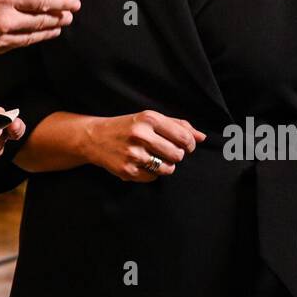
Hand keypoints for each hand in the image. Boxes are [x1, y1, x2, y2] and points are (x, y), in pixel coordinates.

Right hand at [0, 0, 80, 61]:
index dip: (60, 1)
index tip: (74, 3)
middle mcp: (3, 19)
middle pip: (40, 20)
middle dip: (57, 17)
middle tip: (70, 16)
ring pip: (30, 36)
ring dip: (46, 31)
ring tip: (57, 28)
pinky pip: (14, 46)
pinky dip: (27, 41)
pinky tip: (29, 39)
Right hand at [82, 110, 204, 182]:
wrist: (94, 137)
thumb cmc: (128, 127)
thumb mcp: (150, 119)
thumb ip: (178, 125)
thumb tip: (202, 137)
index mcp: (149, 119)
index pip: (184, 137)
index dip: (190, 144)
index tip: (186, 146)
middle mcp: (141, 135)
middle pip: (178, 155)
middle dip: (176, 155)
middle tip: (166, 151)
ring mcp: (133, 154)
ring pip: (168, 168)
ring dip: (165, 165)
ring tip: (153, 158)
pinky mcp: (127, 170)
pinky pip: (153, 178)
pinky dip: (151, 173)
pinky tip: (141, 163)